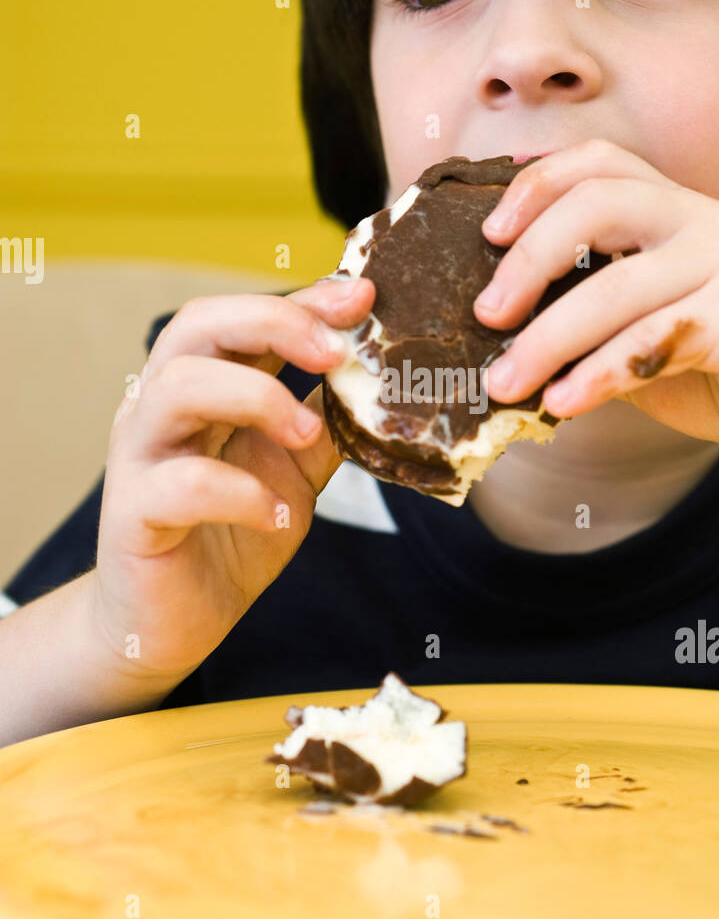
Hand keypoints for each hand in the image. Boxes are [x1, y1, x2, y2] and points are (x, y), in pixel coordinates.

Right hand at [93, 278, 373, 680]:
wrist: (170, 622)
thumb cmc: (229, 534)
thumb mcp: (295, 470)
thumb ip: (327, 423)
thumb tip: (386, 384)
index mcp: (203, 386)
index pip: (243, 318)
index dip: (303, 300)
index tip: (362, 296)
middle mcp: (161, 407)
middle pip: (197, 325)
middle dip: (273, 322)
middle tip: (336, 350)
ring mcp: (140, 457)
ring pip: (178, 386)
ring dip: (255, 397)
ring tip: (307, 436)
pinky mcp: (133, 515)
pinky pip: (180, 485)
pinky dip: (241, 494)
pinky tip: (278, 516)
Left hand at [474, 139, 718, 492]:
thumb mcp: (648, 334)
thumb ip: (593, 319)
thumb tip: (501, 333)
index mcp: (681, 212)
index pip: (603, 162)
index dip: (537, 183)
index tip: (488, 231)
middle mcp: (707, 222)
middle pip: (597, 205)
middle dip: (527, 259)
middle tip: (485, 313)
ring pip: (615, 288)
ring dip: (546, 340)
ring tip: (504, 382)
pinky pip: (650, 341)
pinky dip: (596, 375)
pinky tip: (560, 404)